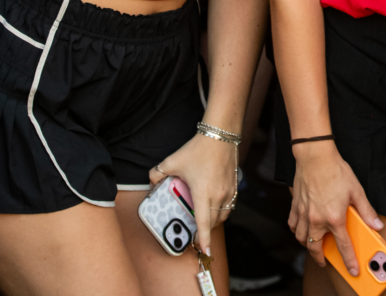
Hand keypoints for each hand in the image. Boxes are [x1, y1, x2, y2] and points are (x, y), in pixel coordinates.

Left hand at [149, 131, 237, 258]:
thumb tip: (151, 183)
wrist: (221, 134)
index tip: (204, 251)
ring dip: (215, 221)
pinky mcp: (234, 185)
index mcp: (203, 194)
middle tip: (197, 234)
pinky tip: (215, 205)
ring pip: (223, 215)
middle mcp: (218, 195)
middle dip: (206, 231)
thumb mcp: (172, 161)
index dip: (204, 239)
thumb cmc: (199, 149)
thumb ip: (157, 173)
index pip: (204, 223)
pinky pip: (229, 205)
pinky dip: (222, 210)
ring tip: (205, 220)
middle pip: (214, 222)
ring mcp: (228, 191)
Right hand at [288, 142, 381, 275]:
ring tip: (313, 245)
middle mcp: (316, 219)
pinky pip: (292, 224)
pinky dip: (296, 230)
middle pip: (315, 247)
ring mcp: (303, 213)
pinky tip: (301, 228)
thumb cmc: (336, 171)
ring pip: (301, 238)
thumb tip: (377, 224)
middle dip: (319, 258)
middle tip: (324, 261)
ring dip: (307, 244)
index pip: (343, 245)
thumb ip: (367, 211)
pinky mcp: (295, 206)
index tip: (352, 269)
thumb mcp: (357, 191)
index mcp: (334, 217)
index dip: (349, 259)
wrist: (315, 156)